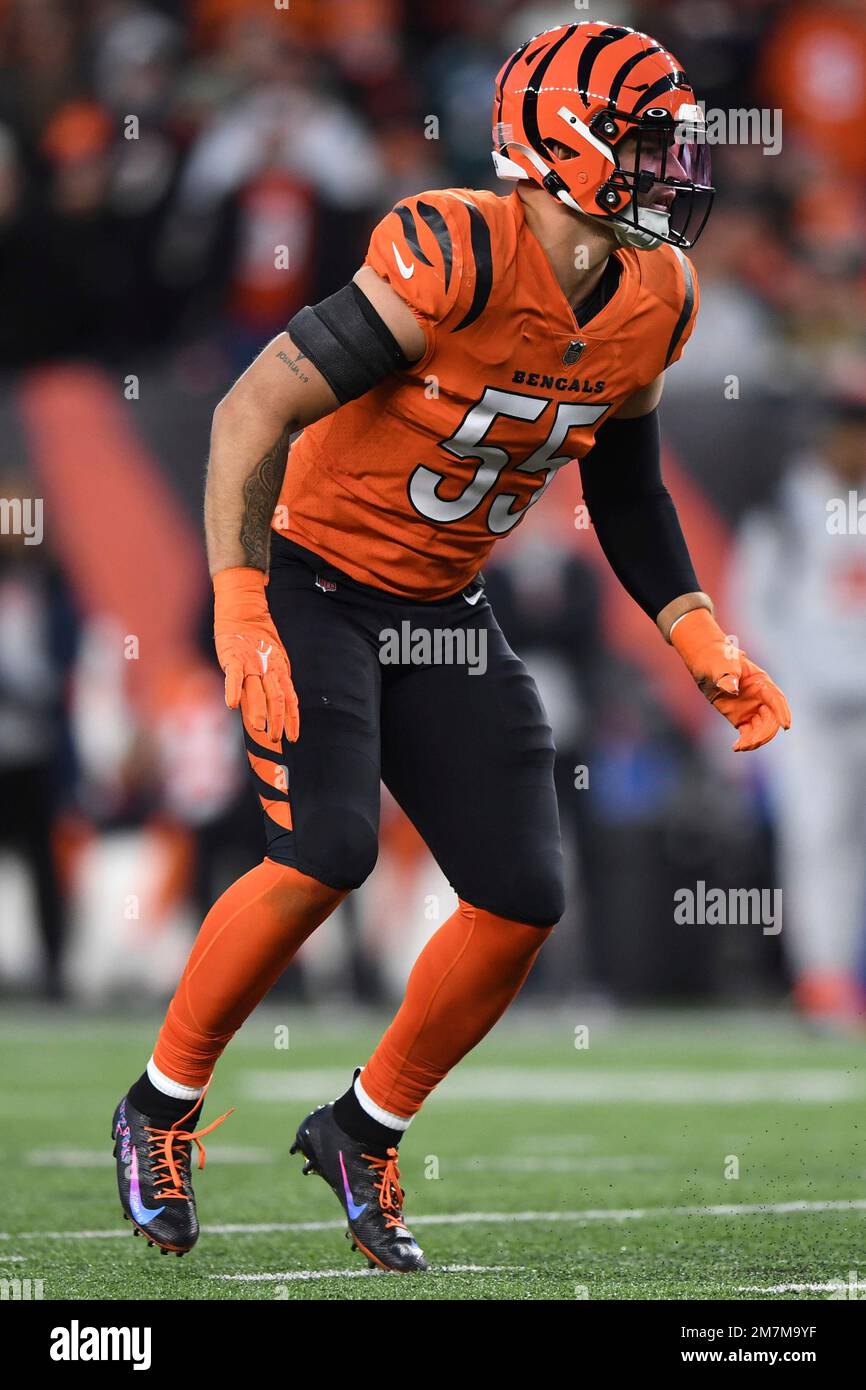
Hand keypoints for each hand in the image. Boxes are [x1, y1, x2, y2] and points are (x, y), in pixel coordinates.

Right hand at [213, 567, 298, 742]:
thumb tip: (273, 711)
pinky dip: (232, 689)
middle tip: (276, 738)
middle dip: (277, 719)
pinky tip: (232, 704)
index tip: (293, 738)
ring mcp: (251, 663)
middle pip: (276, 696)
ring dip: (259, 709)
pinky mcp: (233, 657)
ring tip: (259, 728)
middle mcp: (268, 669)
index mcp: (280, 672)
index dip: (292, 719)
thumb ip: (272, 684)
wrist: (244, 611)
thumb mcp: (271, 662)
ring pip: (257, 689)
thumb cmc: (256, 641)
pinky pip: (234, 675)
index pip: (290, 699)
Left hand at [670, 608, 790, 750]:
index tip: (786, 726)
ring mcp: (752, 709)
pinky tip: (736, 747)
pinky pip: (748, 733)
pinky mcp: (741, 718)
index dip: (782, 712)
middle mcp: (761, 697)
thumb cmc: (717, 658)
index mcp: (762, 682)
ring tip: (740, 747)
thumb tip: (732, 689)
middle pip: (771, 719)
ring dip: (755, 740)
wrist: (705, 662)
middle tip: (751, 742)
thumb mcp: (723, 663)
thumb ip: (728, 675)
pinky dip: (745, 742)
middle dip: (765, 732)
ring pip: (761, 729)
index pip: (776, 699)